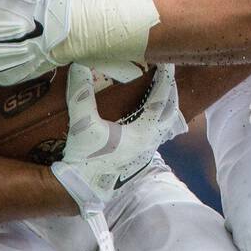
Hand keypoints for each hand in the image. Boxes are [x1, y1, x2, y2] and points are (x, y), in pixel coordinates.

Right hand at [50, 64, 187, 209]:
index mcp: (143, 133)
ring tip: (160, 90)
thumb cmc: (85, 159)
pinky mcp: (138, 156)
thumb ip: (81, 95)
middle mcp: (151, 142)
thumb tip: (79, 67)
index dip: (166, 78)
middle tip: (167, 73)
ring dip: (166, 106)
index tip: (168, 61)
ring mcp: (146, 151)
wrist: (82, 190)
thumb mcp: (83, 125)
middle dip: (171, 91)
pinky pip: (156, 133)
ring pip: (166, 125)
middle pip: (172, 112)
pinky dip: (157, 119)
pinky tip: (146, 114)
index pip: (162, 100)